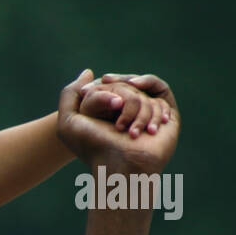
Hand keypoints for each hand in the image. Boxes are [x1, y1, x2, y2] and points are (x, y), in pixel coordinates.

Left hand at [57, 69, 179, 175]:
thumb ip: (69, 93)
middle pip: (129, 85)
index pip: (111, 85)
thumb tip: (89, 72)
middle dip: (121, 89)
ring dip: (133, 102)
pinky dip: (151, 94)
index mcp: (109, 113)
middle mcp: (130, 113)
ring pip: (143, 90)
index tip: (103, 81)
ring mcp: (149, 114)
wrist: (119, 162)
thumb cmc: (92, 145)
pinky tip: (143, 106)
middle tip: (114, 99)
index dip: (109, 81)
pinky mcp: (168, 115)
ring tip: (123, 126)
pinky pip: (161, 91)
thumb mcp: (68, 120)